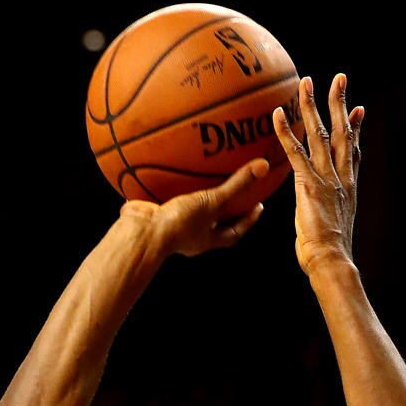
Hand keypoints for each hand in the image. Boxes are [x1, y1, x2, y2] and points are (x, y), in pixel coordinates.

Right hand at [119, 159, 268, 259]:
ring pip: (188, 209)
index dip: (248, 220)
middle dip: (224, 208)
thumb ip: (237, 185)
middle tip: (235, 190)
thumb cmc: (180, 224)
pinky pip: (165, 197)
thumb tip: (263, 167)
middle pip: (214, 222)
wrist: (142, 232)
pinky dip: (168, 184)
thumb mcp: (213, 201)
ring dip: (195, 195)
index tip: (258, 205)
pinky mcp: (155, 213)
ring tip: (203, 176)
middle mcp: (192, 235)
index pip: (235, 231)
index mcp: (208, 239)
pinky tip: (170, 166)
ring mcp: (172, 225)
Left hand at [272, 74, 362, 276]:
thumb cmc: (328, 254)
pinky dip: (285, 131)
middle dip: (340, 103)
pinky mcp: (309, 184)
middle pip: (342, 132)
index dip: (356, 128)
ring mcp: (327, 179)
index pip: (354, 151)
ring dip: (312, 106)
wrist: (331, 260)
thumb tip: (314, 214)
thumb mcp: (331, 228)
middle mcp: (341, 178)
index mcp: (349, 187)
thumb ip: (324, 213)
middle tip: (339, 78)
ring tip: (306, 83)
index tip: (359, 109)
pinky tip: (277, 113)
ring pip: (320, 134)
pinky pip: (295, 152)